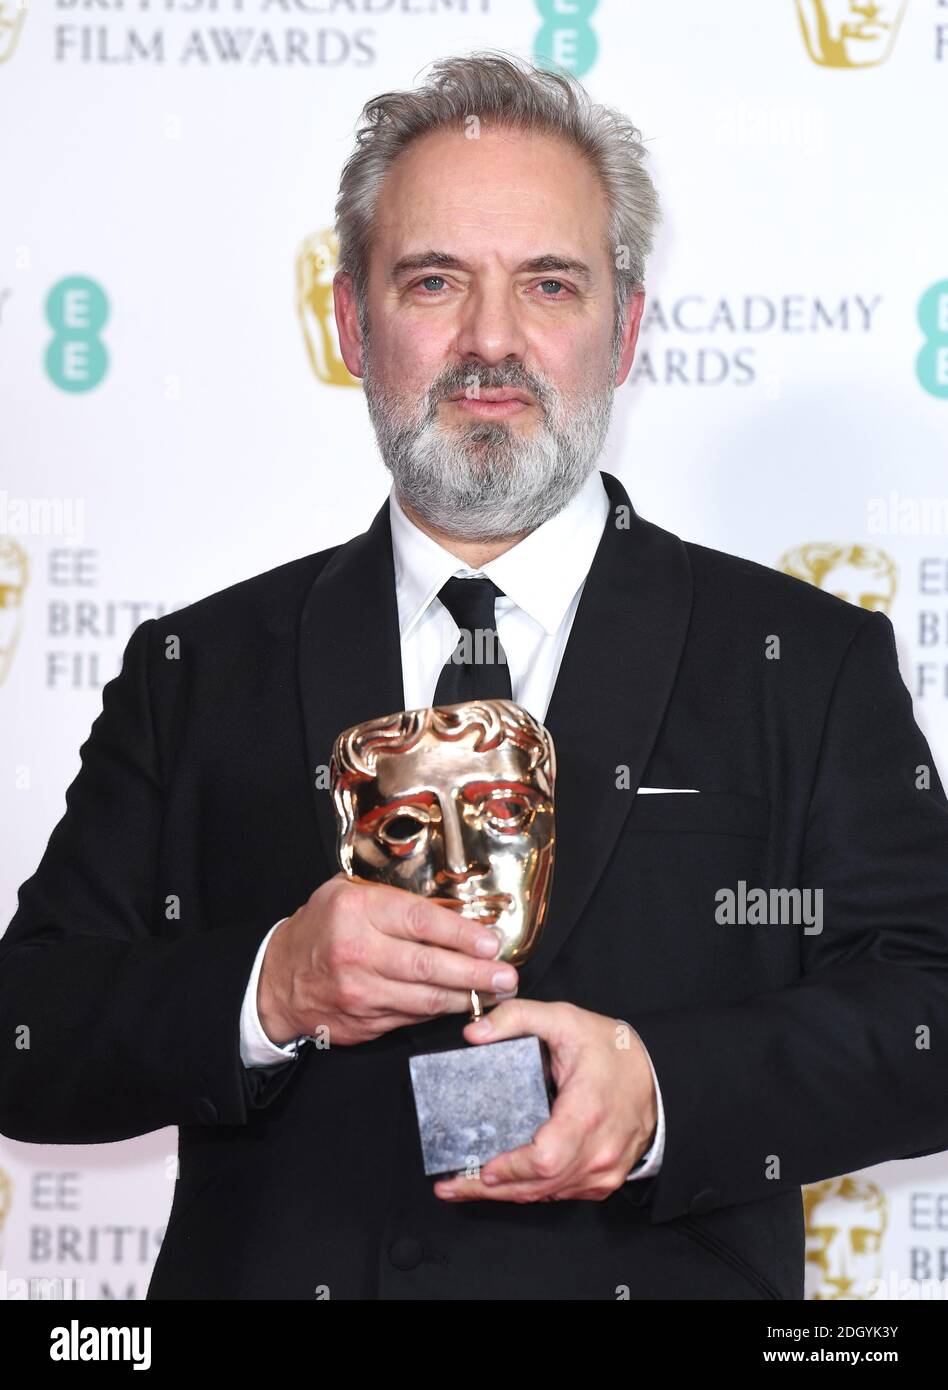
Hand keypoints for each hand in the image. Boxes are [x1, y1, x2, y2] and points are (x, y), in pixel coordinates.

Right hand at [257, 872, 518, 1046]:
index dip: (461, 933)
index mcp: (356, 912)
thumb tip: (449, 911)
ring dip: (465, 996)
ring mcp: (361, 993)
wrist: (277, 981)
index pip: (419, 921)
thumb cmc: (319, 928)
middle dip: (475, 973)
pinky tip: (461, 1003)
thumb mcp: (346, 894)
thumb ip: (392, 899)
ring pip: (425, 998)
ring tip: (495, 991)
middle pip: (428, 966)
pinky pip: (412, 1016)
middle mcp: (359, 953)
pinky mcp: (365, 1022)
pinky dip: (440, 1010)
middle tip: (507, 975)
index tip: (491, 942)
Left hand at [434, 1000, 656, 1202]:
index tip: (481, 1167)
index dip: (511, 1168)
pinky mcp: (604, 1179)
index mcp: (587, 1113)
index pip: (545, 1158)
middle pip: (539, 1186)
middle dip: (490, 1189)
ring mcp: (604, 1170)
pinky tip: (504, 1184)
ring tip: (464, 1187)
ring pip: (548, 1194)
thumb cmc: (612, 1049)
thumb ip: (517, 1018)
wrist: (657, 1072)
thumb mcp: (564, 1019)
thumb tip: (474, 1033)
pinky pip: (561, 1193)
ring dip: (506, 1194)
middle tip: (451, 1186)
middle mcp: (599, 1150)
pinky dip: (531, 1191)